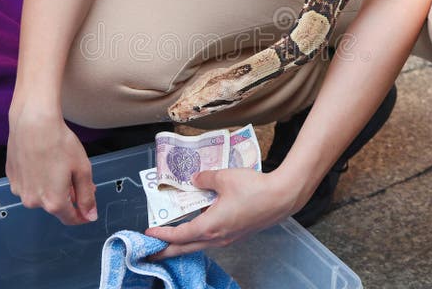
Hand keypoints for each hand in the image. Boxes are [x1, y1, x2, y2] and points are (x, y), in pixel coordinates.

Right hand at [6, 105, 96, 224]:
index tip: (88, 211)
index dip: (82, 216)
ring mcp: (19, 190)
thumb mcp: (82, 170)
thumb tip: (90, 215)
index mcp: (54, 202)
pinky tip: (43, 162)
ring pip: (41, 195)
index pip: (70, 219)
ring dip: (51, 187)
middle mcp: (33, 201)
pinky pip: (29, 184)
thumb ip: (87, 196)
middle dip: (68, 196)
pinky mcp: (11, 178)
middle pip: (55, 206)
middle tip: (76, 178)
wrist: (33, 123)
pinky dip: (38, 178)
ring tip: (58, 166)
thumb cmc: (59, 143)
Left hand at [145, 168, 300, 258]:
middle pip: (187, 248)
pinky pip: (213, 239)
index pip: (180, 235)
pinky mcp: (238, 233)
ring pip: (200, 245)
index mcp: (211, 226)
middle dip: (167, 251)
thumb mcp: (224, 177)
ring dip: (184, 244)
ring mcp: (229, 238)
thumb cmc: (253, 188)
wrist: (282, 197)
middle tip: (152, 253)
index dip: (163, 235)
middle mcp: (218, 237)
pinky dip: (199, 237)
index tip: (149, 234)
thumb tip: (195, 180)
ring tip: (172, 240)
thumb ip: (205, 178)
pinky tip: (199, 226)